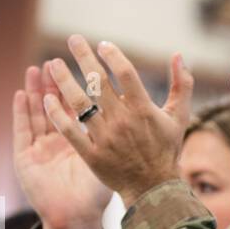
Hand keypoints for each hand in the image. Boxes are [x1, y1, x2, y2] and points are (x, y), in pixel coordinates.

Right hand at [13, 63, 112, 228]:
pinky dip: (21, 111)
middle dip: (58, 82)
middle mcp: (60, 142)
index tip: (88, 66)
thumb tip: (137, 116)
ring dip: (36, 90)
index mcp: (82, 141)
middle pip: (57, 105)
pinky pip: (23, 130)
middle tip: (58, 59)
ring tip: (36, 69)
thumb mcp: (112, 163)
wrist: (75, 220)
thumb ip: (123, 141)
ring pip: (37, 112)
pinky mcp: (26, 157)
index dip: (83, 88)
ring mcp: (41, 148)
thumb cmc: (95, 196)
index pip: (82, 108)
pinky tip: (21, 94)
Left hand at [41, 34, 191, 209]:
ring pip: (80, 103)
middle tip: (73, 39)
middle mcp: (122, 122)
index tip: (102, 45)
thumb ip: (182, 84)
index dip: (112, 55)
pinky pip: (70, 131)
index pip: (125, 73)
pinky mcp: (92, 155)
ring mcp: (105, 139)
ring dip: (64, 81)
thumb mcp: (179, 116)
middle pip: (98, 82)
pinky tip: (47, 99)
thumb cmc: (165, 149)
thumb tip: (179, 54)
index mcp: (143, 110)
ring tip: (53, 64)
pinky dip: (57, 114)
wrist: (153, 188)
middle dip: (83, 57)